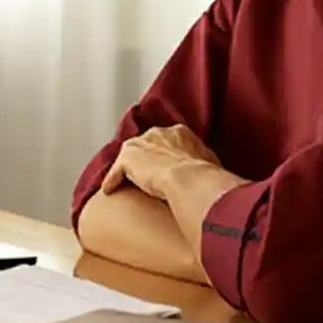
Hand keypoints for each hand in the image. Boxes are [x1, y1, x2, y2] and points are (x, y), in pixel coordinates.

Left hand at [101, 125, 219, 199]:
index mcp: (180, 133)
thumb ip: (206, 164)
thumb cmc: (204, 175)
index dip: (165, 154)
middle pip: (146, 144)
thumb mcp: (211, 165)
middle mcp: (158, 133)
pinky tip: (110, 190)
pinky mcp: (127, 159)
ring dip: (127, 167)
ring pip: (129, 155)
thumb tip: (212, 174)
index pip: (167, 141)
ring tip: (124, 180)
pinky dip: (112, 180)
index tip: (165, 164)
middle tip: (144, 173)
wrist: (189, 179)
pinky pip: (116, 170)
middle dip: (145, 158)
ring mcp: (141, 144)